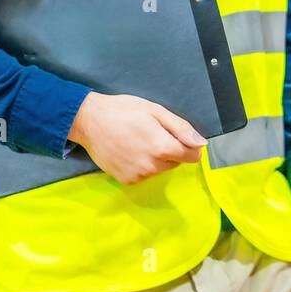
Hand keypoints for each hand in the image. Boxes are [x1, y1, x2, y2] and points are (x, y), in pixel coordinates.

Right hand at [69, 93, 205, 184]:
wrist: (89, 121)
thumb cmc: (123, 110)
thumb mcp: (155, 111)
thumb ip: (181, 128)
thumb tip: (201, 144)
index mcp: (162, 148)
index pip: (192, 156)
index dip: (188, 145)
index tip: (175, 135)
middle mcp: (152, 167)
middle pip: (175, 162)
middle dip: (170, 149)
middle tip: (151, 133)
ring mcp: (138, 176)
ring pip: (160, 169)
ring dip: (156, 158)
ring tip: (138, 140)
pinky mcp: (126, 181)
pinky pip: (144, 175)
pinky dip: (141, 165)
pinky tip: (129, 151)